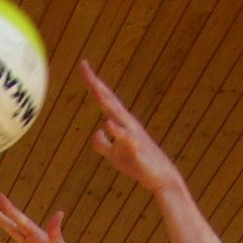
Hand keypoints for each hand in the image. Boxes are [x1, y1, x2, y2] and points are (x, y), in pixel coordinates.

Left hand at [80, 61, 178, 193]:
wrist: (159, 177)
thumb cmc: (137, 164)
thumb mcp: (114, 155)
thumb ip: (102, 144)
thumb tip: (96, 132)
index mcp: (120, 121)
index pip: (104, 98)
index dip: (92, 82)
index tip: (83, 64)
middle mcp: (126, 122)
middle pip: (108, 99)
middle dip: (96, 83)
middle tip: (83, 64)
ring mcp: (132, 134)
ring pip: (117, 114)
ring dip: (106, 100)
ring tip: (95, 88)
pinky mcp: (137, 149)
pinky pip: (126, 138)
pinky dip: (117, 131)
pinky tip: (108, 124)